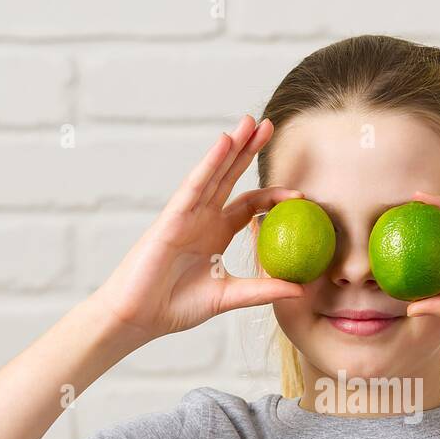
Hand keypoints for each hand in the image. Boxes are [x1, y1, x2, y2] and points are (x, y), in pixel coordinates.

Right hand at [92, 115, 305, 343]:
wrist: (139, 317)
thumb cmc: (175, 307)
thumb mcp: (229, 297)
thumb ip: (262, 290)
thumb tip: (300, 290)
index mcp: (215, 233)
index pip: (248, 205)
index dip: (272, 196)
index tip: (300, 195)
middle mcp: (201, 218)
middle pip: (230, 177)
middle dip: (249, 151)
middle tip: (269, 125)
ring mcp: (186, 214)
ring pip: (213, 173)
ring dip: (231, 147)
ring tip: (249, 122)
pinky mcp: (171, 217)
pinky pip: (194, 185)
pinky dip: (210, 163)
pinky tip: (224, 143)